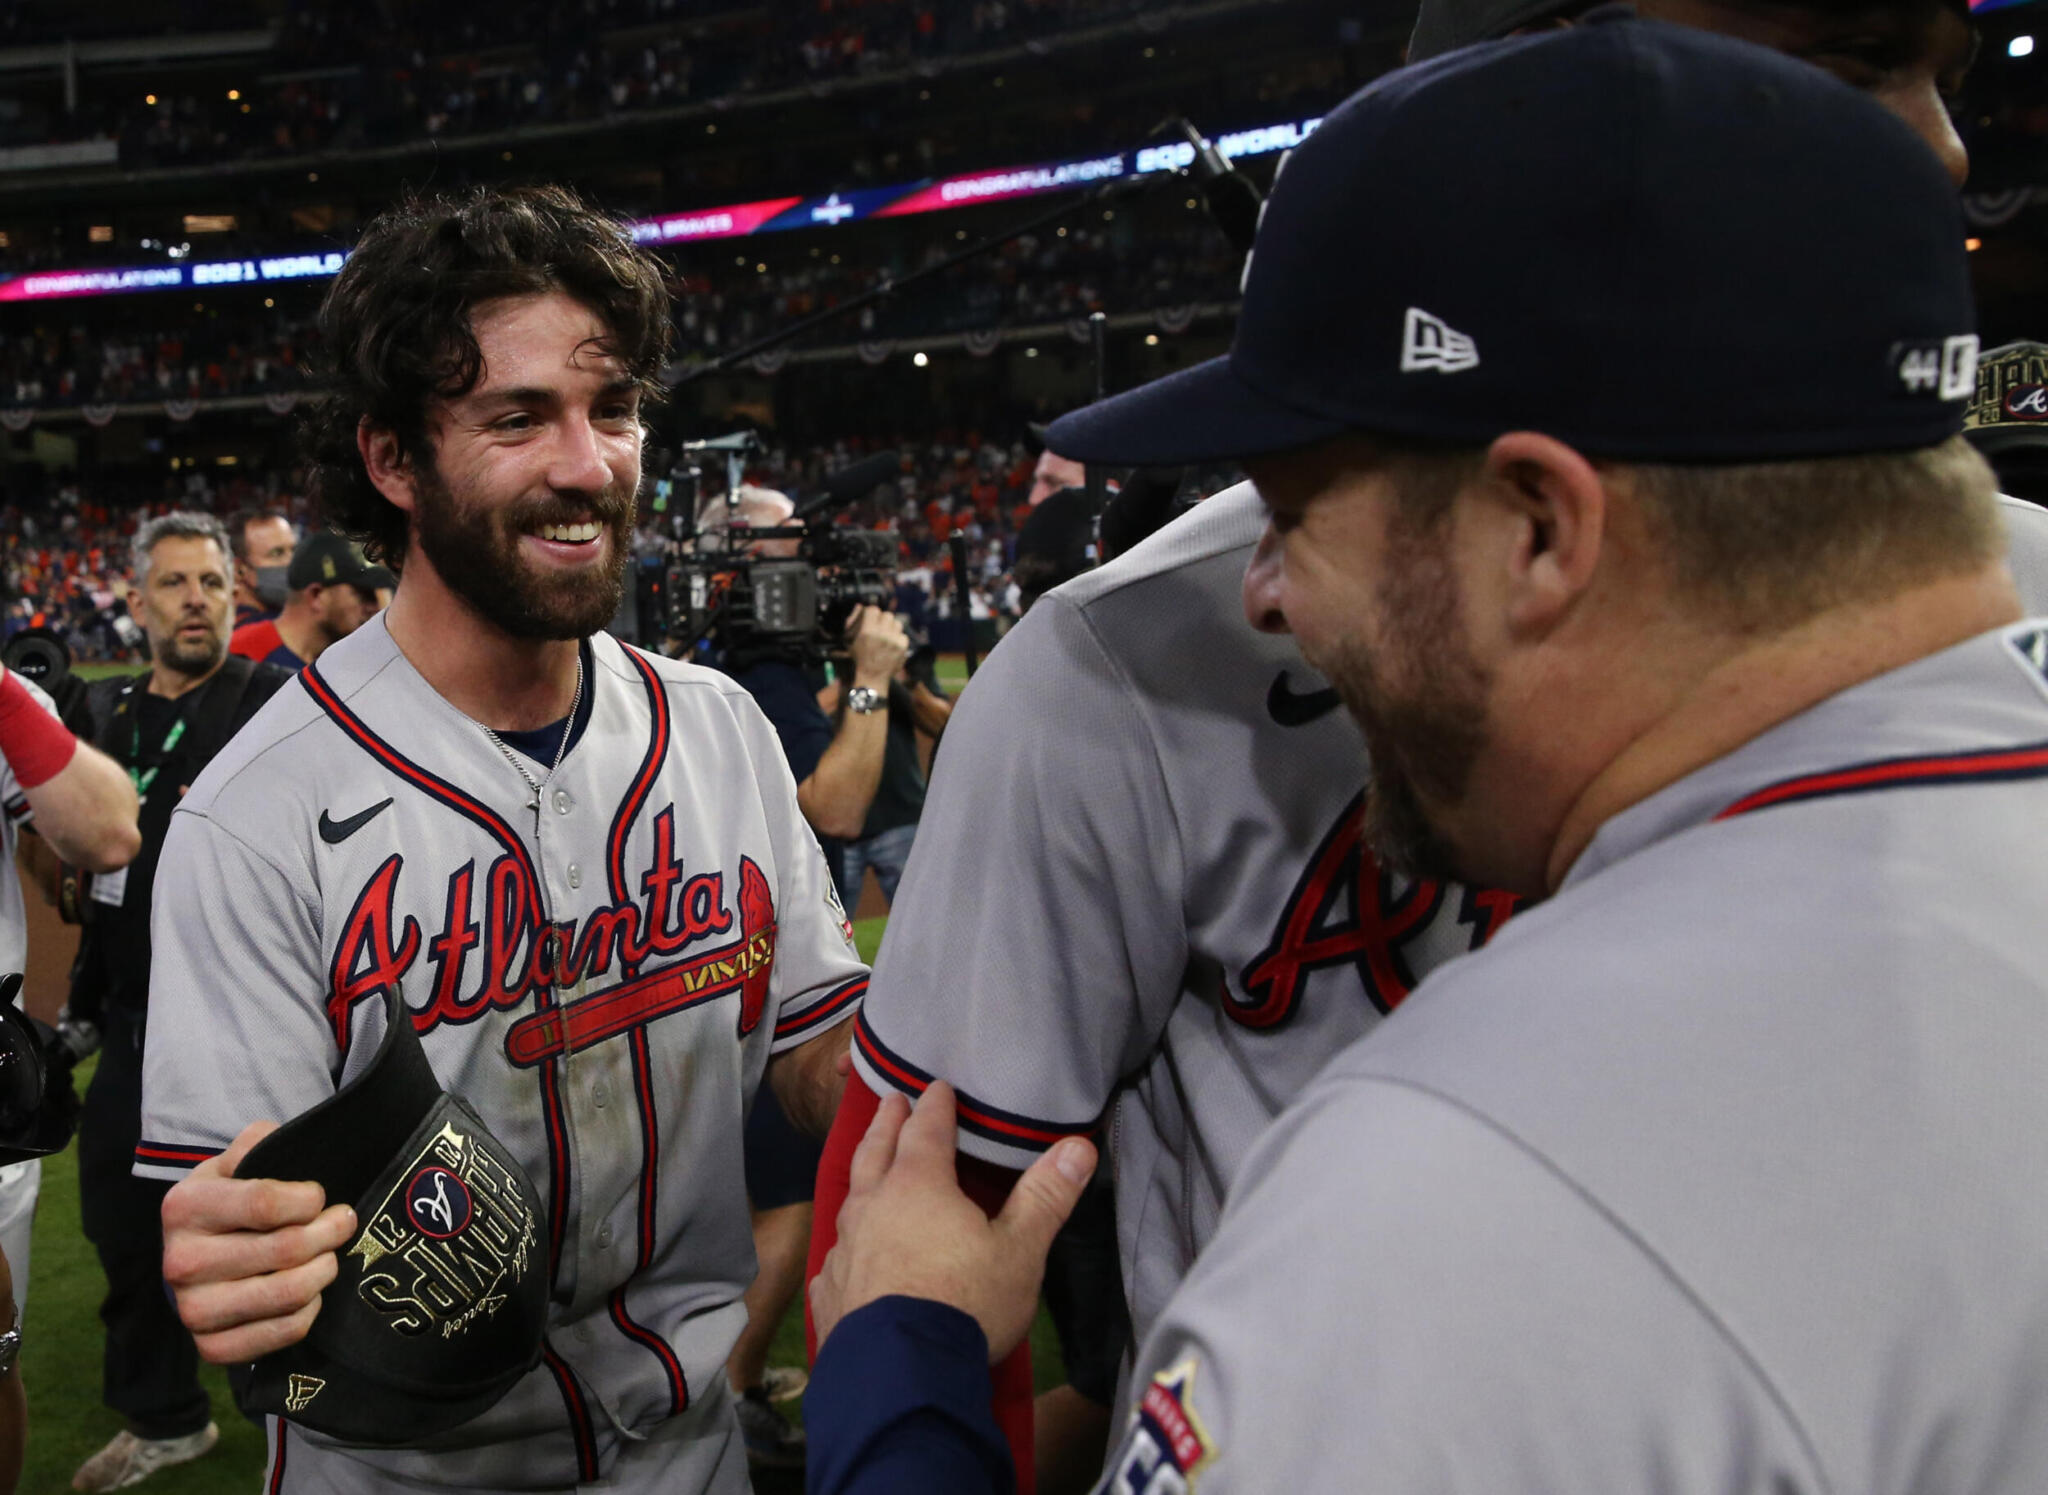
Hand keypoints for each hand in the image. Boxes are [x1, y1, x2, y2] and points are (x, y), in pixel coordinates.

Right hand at [160, 1121, 357, 1363]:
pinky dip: (309, 1309)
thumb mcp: (236, 1163)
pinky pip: (285, 1331)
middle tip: (342, 1222)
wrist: (196, 1259)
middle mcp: (180, 1263)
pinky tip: (309, 1290)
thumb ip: (258, 1142)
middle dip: (329, 1231)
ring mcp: (193, 1311)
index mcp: (183, 1207)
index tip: (319, 1197)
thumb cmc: (228, 1202)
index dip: (308, 1199)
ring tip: (329, 1254)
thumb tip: (281, 1141)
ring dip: (324, 1269)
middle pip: (286, 1249)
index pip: (265, 1203)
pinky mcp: (211, 1348)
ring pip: (290, 1293)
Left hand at [809, 1083, 1095, 1361]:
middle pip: (877, 1152)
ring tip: (868, 1170)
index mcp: (919, 1186)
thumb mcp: (1020, 1250)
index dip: (934, 1106)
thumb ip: (1045, 1196)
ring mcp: (846, 1250)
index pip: (927, 1130)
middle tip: (890, 1102)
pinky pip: (837, 1258)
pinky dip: (846, 1246)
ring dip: (862, 1179)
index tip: (937, 1087)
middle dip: (887, 1124)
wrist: (903, 1374)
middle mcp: (873, 1207)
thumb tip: (1079, 1145)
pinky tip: (847, 1255)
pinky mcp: (831, 1293)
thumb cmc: (967, 1301)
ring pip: (850, 1200)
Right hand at [846, 605, 909, 686]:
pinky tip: (892, 645)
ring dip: (892, 628)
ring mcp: (893, 640)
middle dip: (883, 620)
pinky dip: (898, 639)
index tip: (872, 619)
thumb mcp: (850, 640)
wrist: (872, 677)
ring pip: (897, 623)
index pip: (874, 610)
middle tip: (880, 628)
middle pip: (887, 615)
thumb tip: (860, 606)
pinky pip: (903, 635)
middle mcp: (881, 634)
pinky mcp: (902, 647)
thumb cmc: (859, 658)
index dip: (872, 613)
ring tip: (887, 637)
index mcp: (867, 631)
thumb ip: (852, 620)